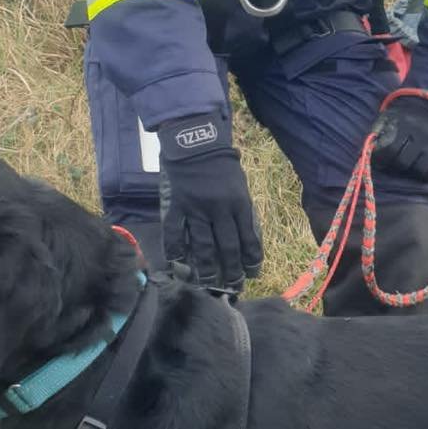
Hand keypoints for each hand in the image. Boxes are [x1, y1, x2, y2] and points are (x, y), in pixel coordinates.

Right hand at [157, 112, 262, 290]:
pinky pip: (176, 234)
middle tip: (232, 285)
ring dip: (206, 269)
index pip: (248, 239)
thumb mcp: (240, 186)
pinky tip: (178, 264)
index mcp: (239, 204)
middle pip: (228, 247)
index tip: (252, 274)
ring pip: (203, 246)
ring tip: (207, 283)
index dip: (251, 260)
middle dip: (231, 270)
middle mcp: (220, 210)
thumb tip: (245, 238)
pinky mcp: (176, 207)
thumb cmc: (221, 165)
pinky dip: (176, 251)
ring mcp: (196, 209)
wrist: (194, 142)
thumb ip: (241, 211)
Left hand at [370, 88, 427, 183]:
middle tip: (395, 160)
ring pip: (417, 170)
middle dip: (395, 164)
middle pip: (402, 162)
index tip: (380, 158)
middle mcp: (422, 136)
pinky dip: (425, 174)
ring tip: (408, 161)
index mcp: (405, 125)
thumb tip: (363, 155)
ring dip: (410, 169)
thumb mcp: (385, 120)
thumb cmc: (400, 119)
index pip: (389, 150)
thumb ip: (375, 136)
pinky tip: (420, 165)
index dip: (381, 158)